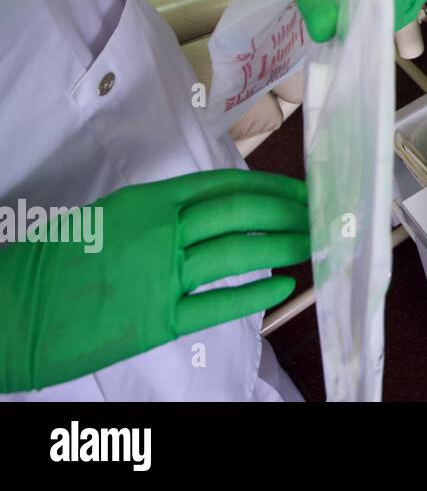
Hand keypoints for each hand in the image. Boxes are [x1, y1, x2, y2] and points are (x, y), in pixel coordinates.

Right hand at [0, 170, 308, 392]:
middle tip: (318, 216)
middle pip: (241, 213)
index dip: (270, 187)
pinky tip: (282, 287)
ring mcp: (159, 274)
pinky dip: (255, 294)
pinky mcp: (155, 318)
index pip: (225, 186)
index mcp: (149, 201)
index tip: (300, 190)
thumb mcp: (112, 220)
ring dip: (283, 247)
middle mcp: (160, 230)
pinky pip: (217, 304)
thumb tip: (210, 217)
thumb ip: (161, 215)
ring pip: (237, 252)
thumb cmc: (57, 262)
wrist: (13, 308)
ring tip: (312, 246)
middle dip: (288, 213)